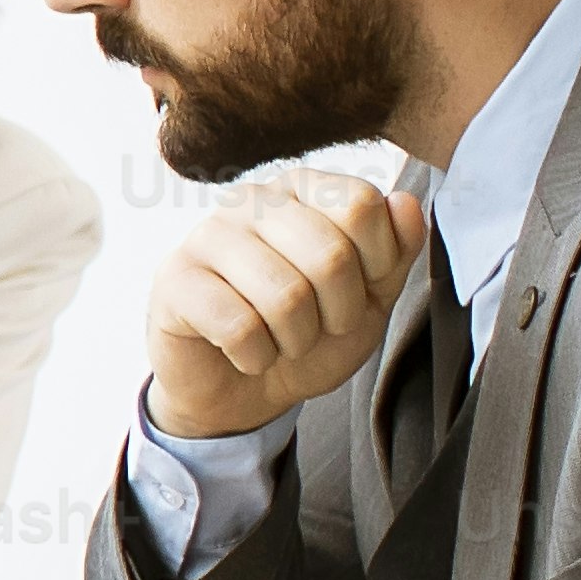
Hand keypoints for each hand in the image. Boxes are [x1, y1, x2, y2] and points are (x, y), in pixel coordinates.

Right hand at [141, 167, 429, 442]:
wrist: (243, 389)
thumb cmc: (305, 335)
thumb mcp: (368, 298)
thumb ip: (396, 252)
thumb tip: (406, 203)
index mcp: (302, 190)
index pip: (362, 204)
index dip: (376, 265)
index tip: (356, 291)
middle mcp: (252, 200)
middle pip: (329, 253)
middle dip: (338, 314)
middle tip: (318, 327)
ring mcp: (207, 235)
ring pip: (286, 295)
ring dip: (295, 341)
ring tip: (280, 341)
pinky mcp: (174, 280)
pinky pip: (238, 327)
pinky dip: (255, 357)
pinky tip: (243, 352)